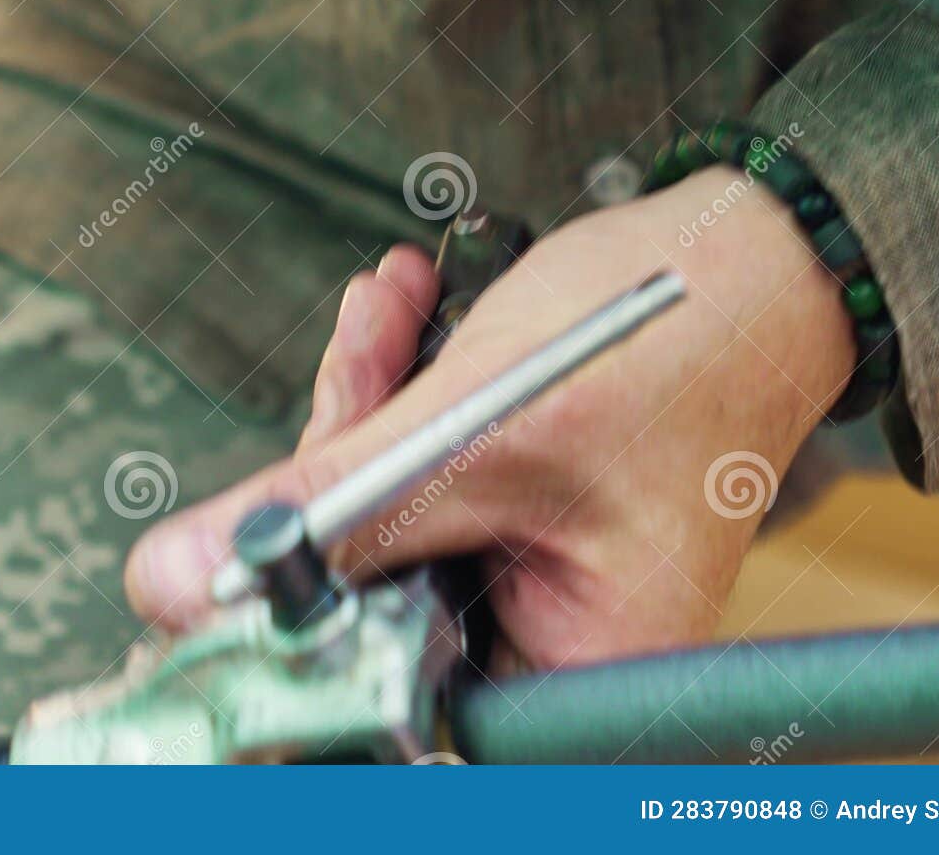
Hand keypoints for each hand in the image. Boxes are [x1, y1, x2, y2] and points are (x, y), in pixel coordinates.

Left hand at [124, 167, 854, 668]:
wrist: (754, 257)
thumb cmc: (685, 339)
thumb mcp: (480, 424)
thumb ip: (328, 503)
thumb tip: (184, 575)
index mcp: (573, 662)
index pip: (380, 682)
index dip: (289, 613)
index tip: (225, 547)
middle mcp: (549, 635)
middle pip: (362, 593)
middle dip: (337, 472)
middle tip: (356, 382)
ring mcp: (527, 573)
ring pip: (376, 519)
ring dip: (367, 412)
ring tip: (392, 321)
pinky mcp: (510, 513)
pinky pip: (412, 475)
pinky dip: (397, 400)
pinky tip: (405, 322)